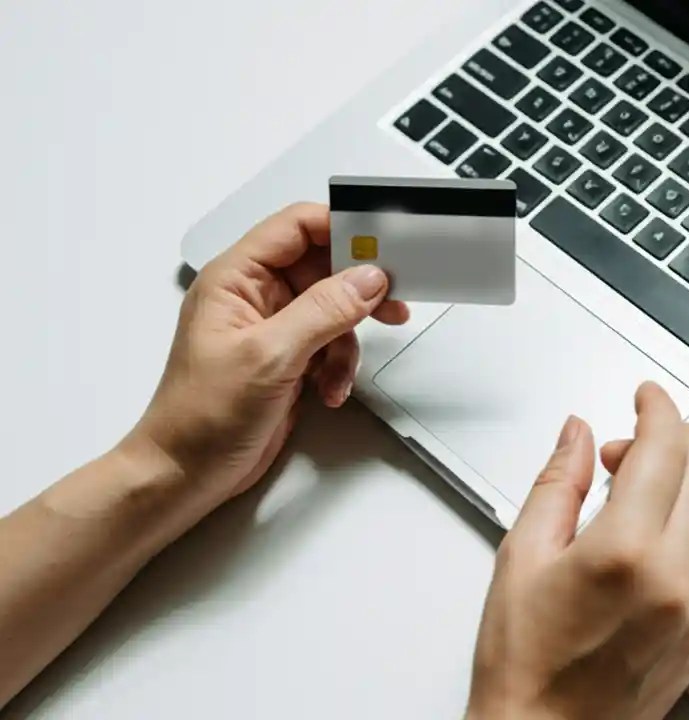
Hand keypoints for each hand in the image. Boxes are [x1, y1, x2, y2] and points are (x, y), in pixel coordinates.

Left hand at [129, 202, 409, 507]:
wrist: (186, 474)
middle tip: (390, 303)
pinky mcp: (287, 359)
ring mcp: (271, 328)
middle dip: (357, 290)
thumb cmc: (199, 417)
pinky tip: (328, 390)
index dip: (340, 228)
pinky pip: (330, 345)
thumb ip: (323, 311)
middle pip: (322, 267)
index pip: (296, 227)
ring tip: (340, 370)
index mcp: (235, 278)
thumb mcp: (269, 356)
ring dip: (347, 341)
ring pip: (333, 310)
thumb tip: (367, 278)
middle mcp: (254, 296)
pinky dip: (339, 366)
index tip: (381, 245)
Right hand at [466, 383, 688, 719]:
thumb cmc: (524, 669)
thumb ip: (557, 485)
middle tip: (638, 436)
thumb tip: (578, 436)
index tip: (647, 397)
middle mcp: (675, 579)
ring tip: (666, 474)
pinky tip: (687, 522)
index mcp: (626, 553)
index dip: (658, 410)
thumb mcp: (520, 559)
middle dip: (677, 439)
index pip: (664, 450)